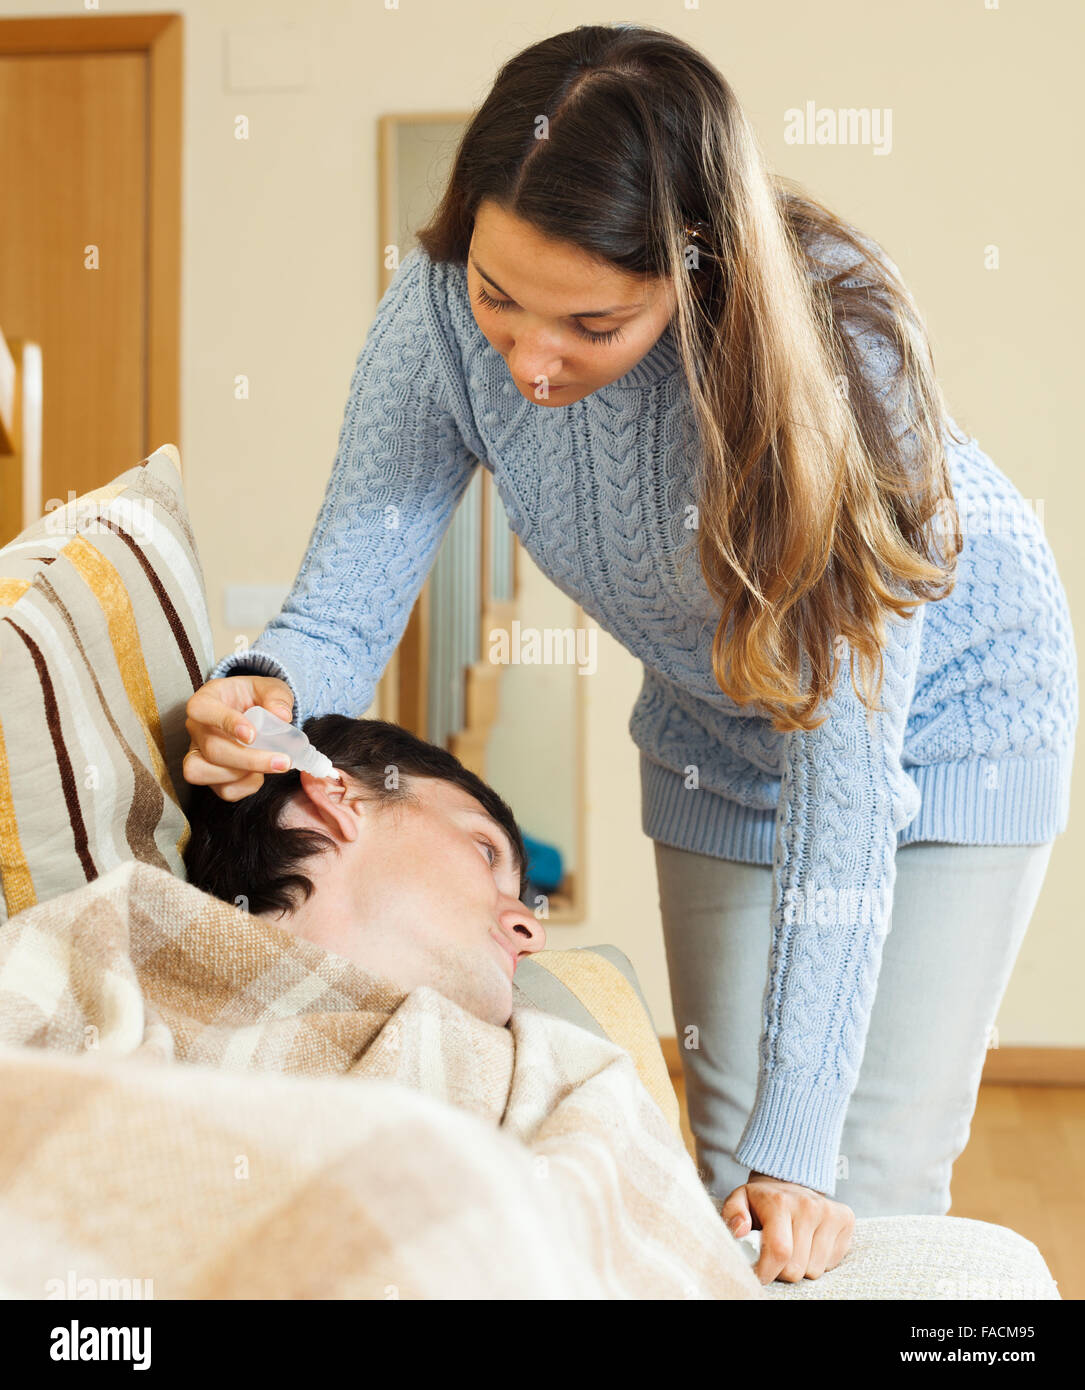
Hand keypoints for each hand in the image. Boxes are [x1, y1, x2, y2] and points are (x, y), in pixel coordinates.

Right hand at [183, 673, 295, 801]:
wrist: (254, 712)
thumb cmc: (255, 698)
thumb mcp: (270, 688)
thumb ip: (276, 696)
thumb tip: (282, 715)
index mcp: (206, 700)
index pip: (201, 710)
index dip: (225, 723)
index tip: (252, 735)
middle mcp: (197, 728)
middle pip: (211, 749)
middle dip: (248, 759)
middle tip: (282, 761)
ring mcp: (198, 753)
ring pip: (203, 773)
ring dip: (242, 775)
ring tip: (270, 765)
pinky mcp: (210, 775)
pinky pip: (222, 790)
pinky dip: (246, 786)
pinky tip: (260, 774)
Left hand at [720, 1170, 854, 1283]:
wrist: (791, 1179)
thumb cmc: (763, 1199)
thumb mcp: (740, 1200)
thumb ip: (732, 1215)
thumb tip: (740, 1231)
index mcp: (779, 1202)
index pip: (778, 1251)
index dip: (766, 1272)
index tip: (758, 1275)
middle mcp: (808, 1206)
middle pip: (796, 1268)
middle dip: (781, 1271)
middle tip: (774, 1255)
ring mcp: (830, 1213)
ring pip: (814, 1271)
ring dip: (800, 1267)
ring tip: (792, 1247)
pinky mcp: (846, 1220)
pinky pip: (831, 1264)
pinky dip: (818, 1262)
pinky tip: (809, 1243)